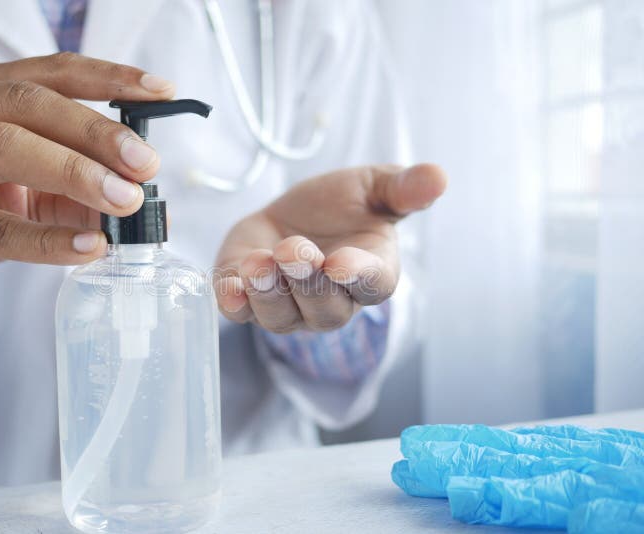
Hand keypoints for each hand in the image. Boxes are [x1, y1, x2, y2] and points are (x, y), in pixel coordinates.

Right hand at [0, 53, 174, 330]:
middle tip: (145, 165)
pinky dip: (47, 240)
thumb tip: (143, 195)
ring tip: (125, 201)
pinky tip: (89, 247)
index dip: (107, 78)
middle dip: (96, 132)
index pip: (48, 72)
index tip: (159, 92)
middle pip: (27, 104)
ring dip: (75, 173)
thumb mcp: (27, 184)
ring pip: (2, 147)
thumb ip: (76, 180)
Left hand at [214, 164, 446, 332]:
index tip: (340, 263)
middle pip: (324, 308)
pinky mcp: (248, 300)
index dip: (356, 276)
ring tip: (259, 263)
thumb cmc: (339, 207)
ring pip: (280, 317)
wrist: (291, 214)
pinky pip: (241, 313)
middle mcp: (331, 301)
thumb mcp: (373, 187)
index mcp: (370, 274)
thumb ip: (403, 188)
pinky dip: (236, 302)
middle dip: (308, 282)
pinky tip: (230, 285)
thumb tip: (438, 176)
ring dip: (269, 292)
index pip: (371, 285)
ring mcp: (288, 307)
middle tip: (294, 250)